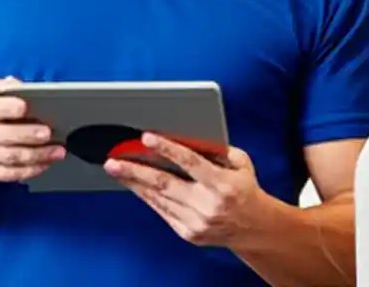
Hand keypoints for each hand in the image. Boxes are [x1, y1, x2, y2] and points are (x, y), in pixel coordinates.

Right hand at [0, 77, 64, 186]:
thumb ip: (0, 87)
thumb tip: (21, 85)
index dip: (7, 107)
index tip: (25, 107)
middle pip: (4, 135)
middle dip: (29, 135)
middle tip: (50, 133)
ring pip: (9, 157)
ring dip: (37, 156)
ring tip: (57, 151)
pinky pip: (7, 174)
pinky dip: (29, 170)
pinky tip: (43, 164)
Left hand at [105, 132, 267, 246]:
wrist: (253, 228)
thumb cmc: (244, 188)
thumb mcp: (240, 163)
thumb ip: (216, 149)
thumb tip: (186, 135)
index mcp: (222, 184)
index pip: (190, 162)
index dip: (167, 148)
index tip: (146, 138)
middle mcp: (207, 204)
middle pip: (165, 183)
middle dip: (136, 171)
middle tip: (114, 161)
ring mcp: (196, 221)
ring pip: (158, 198)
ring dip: (135, 183)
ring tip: (117, 170)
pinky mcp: (188, 233)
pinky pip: (161, 211)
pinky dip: (147, 197)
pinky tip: (135, 185)